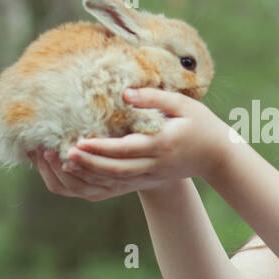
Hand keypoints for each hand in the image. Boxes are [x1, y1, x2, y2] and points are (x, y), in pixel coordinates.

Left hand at [30, 88, 229, 201]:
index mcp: (161, 144)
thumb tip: (125, 92)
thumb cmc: (201, 124)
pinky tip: (77, 171)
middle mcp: (153, 165)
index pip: (125, 150)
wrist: (217, 155)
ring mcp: (150, 176)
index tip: (77, 142)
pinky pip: (117, 186)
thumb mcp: (183, 104)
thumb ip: (154, 97)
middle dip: (86, 164)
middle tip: (61, 154)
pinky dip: (95, 181)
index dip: (100, 149)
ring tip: (61, 162)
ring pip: (113, 182)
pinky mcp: (147, 180)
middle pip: (114, 170)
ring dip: (86, 174)